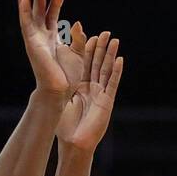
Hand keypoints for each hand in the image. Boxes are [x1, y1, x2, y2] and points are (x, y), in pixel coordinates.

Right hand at [18, 0, 86, 103]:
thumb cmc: (68, 77)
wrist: (59, 90)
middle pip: (38, 9)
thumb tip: (77, 23)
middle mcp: (41, 36)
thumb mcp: (78, 53)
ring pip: (30, 12)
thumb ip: (78, 37)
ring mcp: (35, 38)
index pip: (51, 13)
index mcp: (52, 37)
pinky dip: (24, 9)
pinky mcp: (31, 42)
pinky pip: (27, 23)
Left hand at [57, 30, 123, 152]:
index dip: (89, 51)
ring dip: (111, 55)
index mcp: (81, 87)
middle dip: (102, 48)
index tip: (90, 35)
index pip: (85, 65)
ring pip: (106, 70)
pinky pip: (112, 83)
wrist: (74, 143)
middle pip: (97, 64)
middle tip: (106, 32)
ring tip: (115, 40)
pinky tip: (120, 59)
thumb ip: (64, 85)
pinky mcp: (107, 101)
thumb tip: (56, 71)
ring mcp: (101, 94)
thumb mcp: (64, 100)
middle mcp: (92, 88)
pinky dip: (116, 71)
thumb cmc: (66, 127)